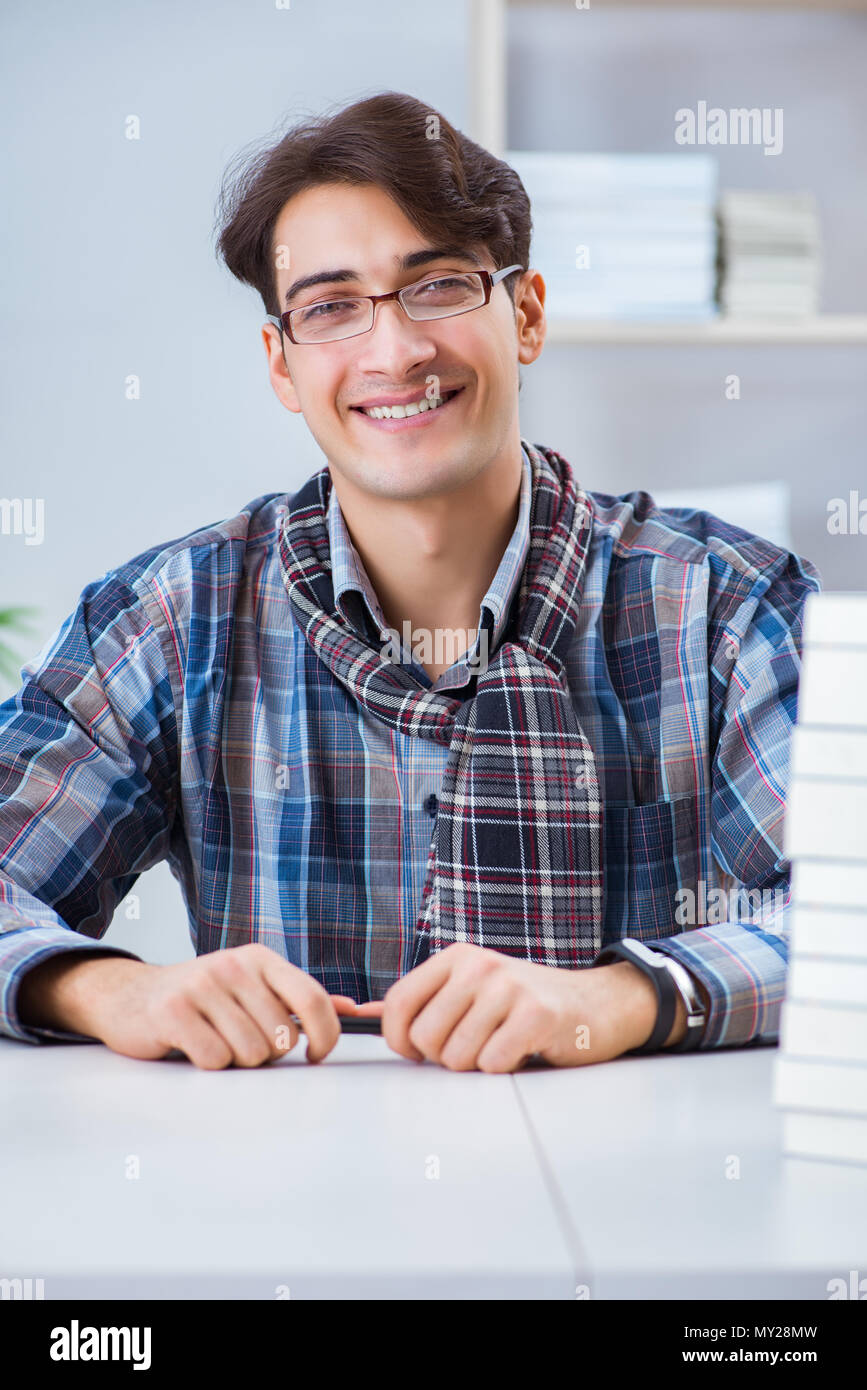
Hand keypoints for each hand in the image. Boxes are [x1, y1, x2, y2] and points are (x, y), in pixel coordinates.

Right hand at [27, 945, 363, 1068]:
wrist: (133, 996)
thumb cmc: (203, 998)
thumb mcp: (252, 986)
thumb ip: (298, 998)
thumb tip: (351, 1008)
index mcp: (260, 959)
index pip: (312, 999)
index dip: (326, 1036)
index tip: (316, 1054)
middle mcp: (234, 966)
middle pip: (281, 1038)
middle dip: (268, 1054)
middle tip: (242, 1041)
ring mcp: (202, 986)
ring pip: (251, 1053)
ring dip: (237, 1060)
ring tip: (217, 1041)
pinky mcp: (173, 1011)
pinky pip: (215, 1060)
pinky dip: (210, 1064)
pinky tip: (194, 1046)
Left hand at [369, 943, 680, 1071]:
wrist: (595, 1003)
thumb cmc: (525, 1004)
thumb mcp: (472, 989)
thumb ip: (424, 1001)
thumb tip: (366, 1012)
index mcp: (457, 958)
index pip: (400, 1003)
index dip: (398, 1039)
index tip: (415, 1052)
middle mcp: (479, 966)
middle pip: (425, 1037)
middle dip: (444, 1057)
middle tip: (474, 1047)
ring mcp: (509, 988)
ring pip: (456, 1055)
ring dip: (476, 1065)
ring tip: (500, 1046)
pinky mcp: (536, 1015)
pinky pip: (492, 1063)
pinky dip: (503, 1069)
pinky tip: (522, 1051)